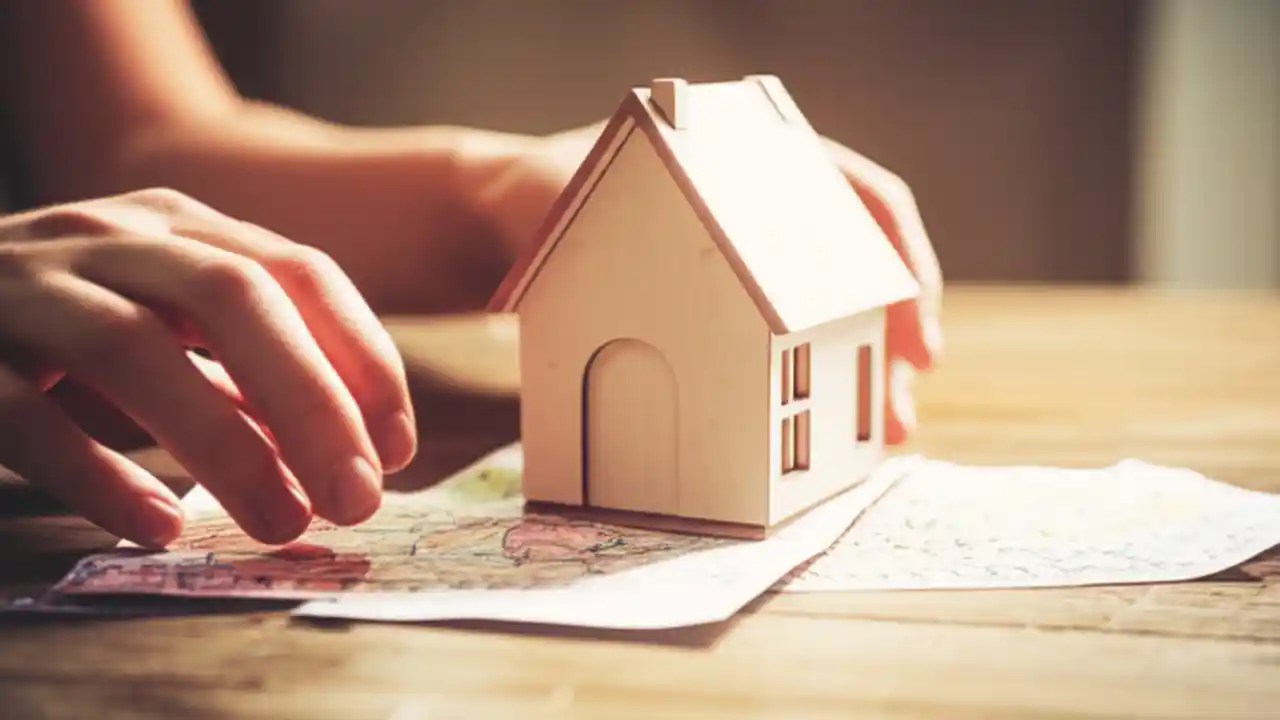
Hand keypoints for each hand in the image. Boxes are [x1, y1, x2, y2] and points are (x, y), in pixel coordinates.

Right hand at [0, 189, 415, 546]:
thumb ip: (247, 369)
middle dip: (310, 400)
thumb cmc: (64, 324)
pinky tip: (157, 525)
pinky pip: (24, 414)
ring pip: (134, 350)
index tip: (397, 446)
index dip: (362, 356)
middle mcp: (111, 241)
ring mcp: (27, 289)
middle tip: (357, 497)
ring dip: (224, 444)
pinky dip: (97, 473)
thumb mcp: (168, 321)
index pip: (297, 272)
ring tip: (283, 522)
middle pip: (232, 298)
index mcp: (182, 229)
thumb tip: (355, 448)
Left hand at [462, 124, 941, 444]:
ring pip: (839, 316)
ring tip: (878, 437)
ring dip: (864, 376)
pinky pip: (791, 346)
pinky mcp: (735, 312)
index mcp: (756, 161)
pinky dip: (818, 385)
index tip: (913, 327)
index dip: (902, 260)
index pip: (861, 199)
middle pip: (867, 271)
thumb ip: (584, 213)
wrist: (520, 216)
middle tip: (897, 413)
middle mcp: (776, 210)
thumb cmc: (549, 189)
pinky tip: (823, 432)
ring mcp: (760, 264)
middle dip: (892, 344)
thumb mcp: (563, 192)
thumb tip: (628, 268)